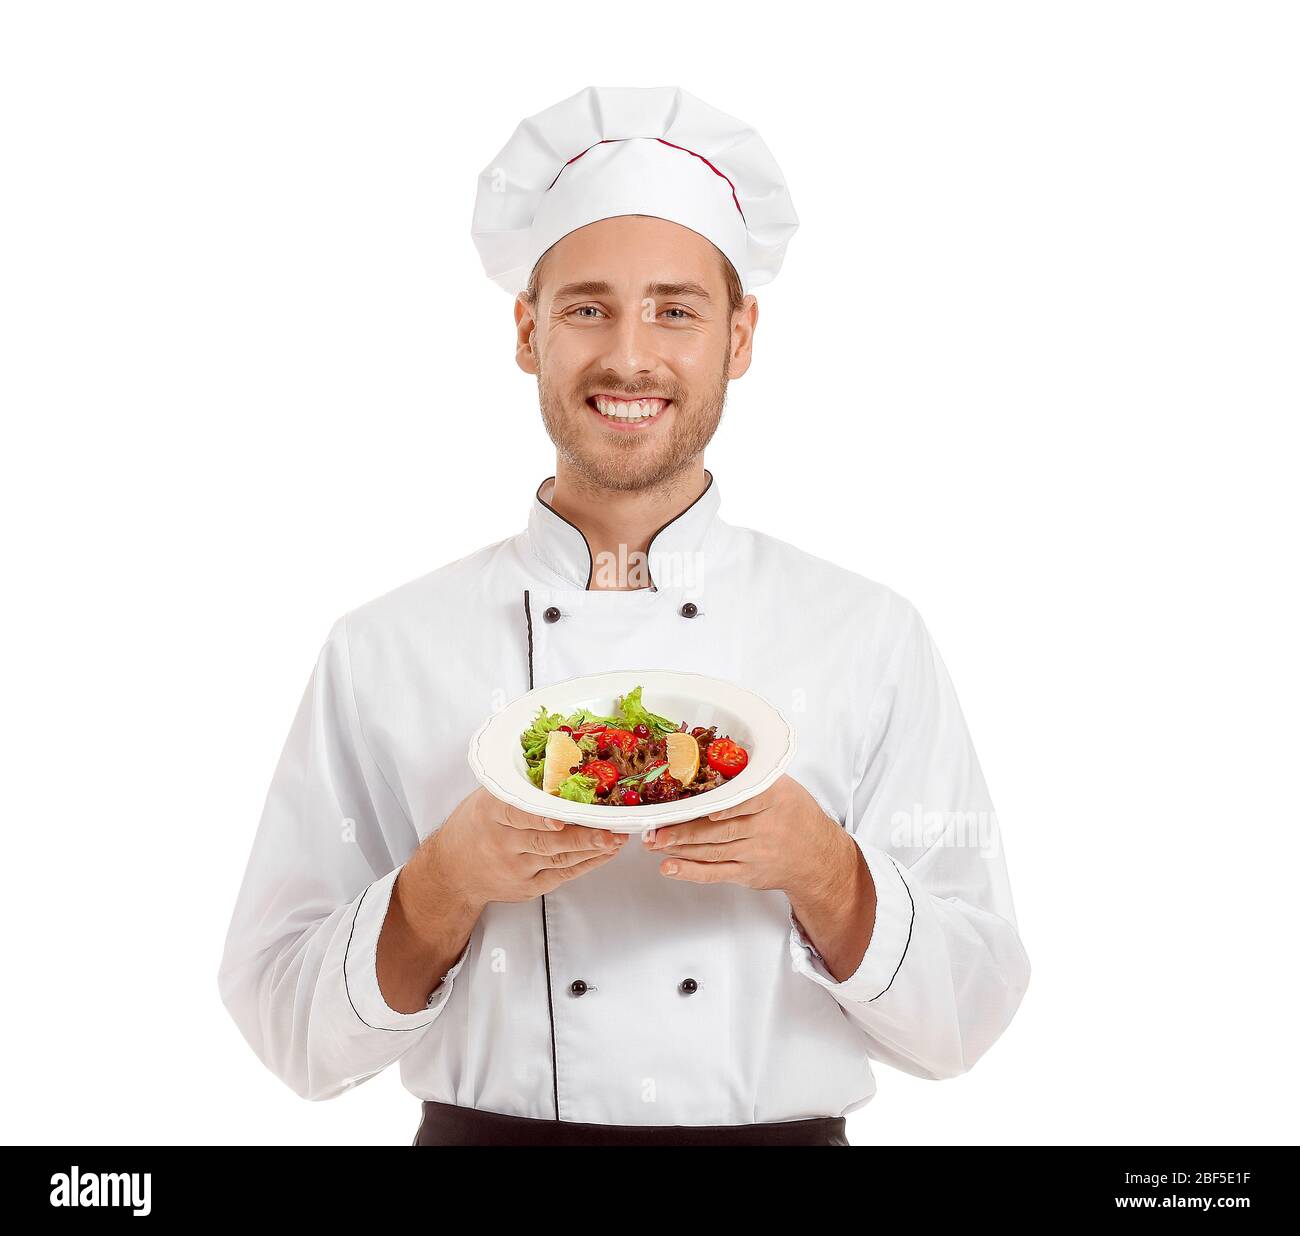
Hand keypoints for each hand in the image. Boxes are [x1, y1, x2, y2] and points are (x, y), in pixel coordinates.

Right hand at [379, 788, 624, 1012]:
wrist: (452, 872)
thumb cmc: (475, 826)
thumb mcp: (486, 798)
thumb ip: (518, 787)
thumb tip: (557, 754)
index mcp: (491, 815)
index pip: (517, 814)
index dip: (540, 818)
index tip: (560, 818)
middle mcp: (502, 844)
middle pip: (546, 842)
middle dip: (581, 837)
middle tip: (610, 829)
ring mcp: (516, 869)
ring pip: (559, 859)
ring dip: (591, 849)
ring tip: (616, 837)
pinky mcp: (528, 887)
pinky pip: (562, 875)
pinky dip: (586, 864)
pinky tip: (605, 853)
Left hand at [643, 775, 848, 899]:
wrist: (818, 857)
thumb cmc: (794, 814)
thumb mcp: (783, 786)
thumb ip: (751, 775)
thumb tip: (710, 750)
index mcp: (773, 799)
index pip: (744, 801)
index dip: (721, 806)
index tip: (698, 806)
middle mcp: (764, 827)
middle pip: (718, 829)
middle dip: (682, 829)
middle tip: (654, 827)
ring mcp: (755, 853)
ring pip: (711, 850)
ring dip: (679, 847)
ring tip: (653, 842)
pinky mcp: (747, 873)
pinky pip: (715, 873)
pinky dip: (690, 871)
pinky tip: (670, 867)